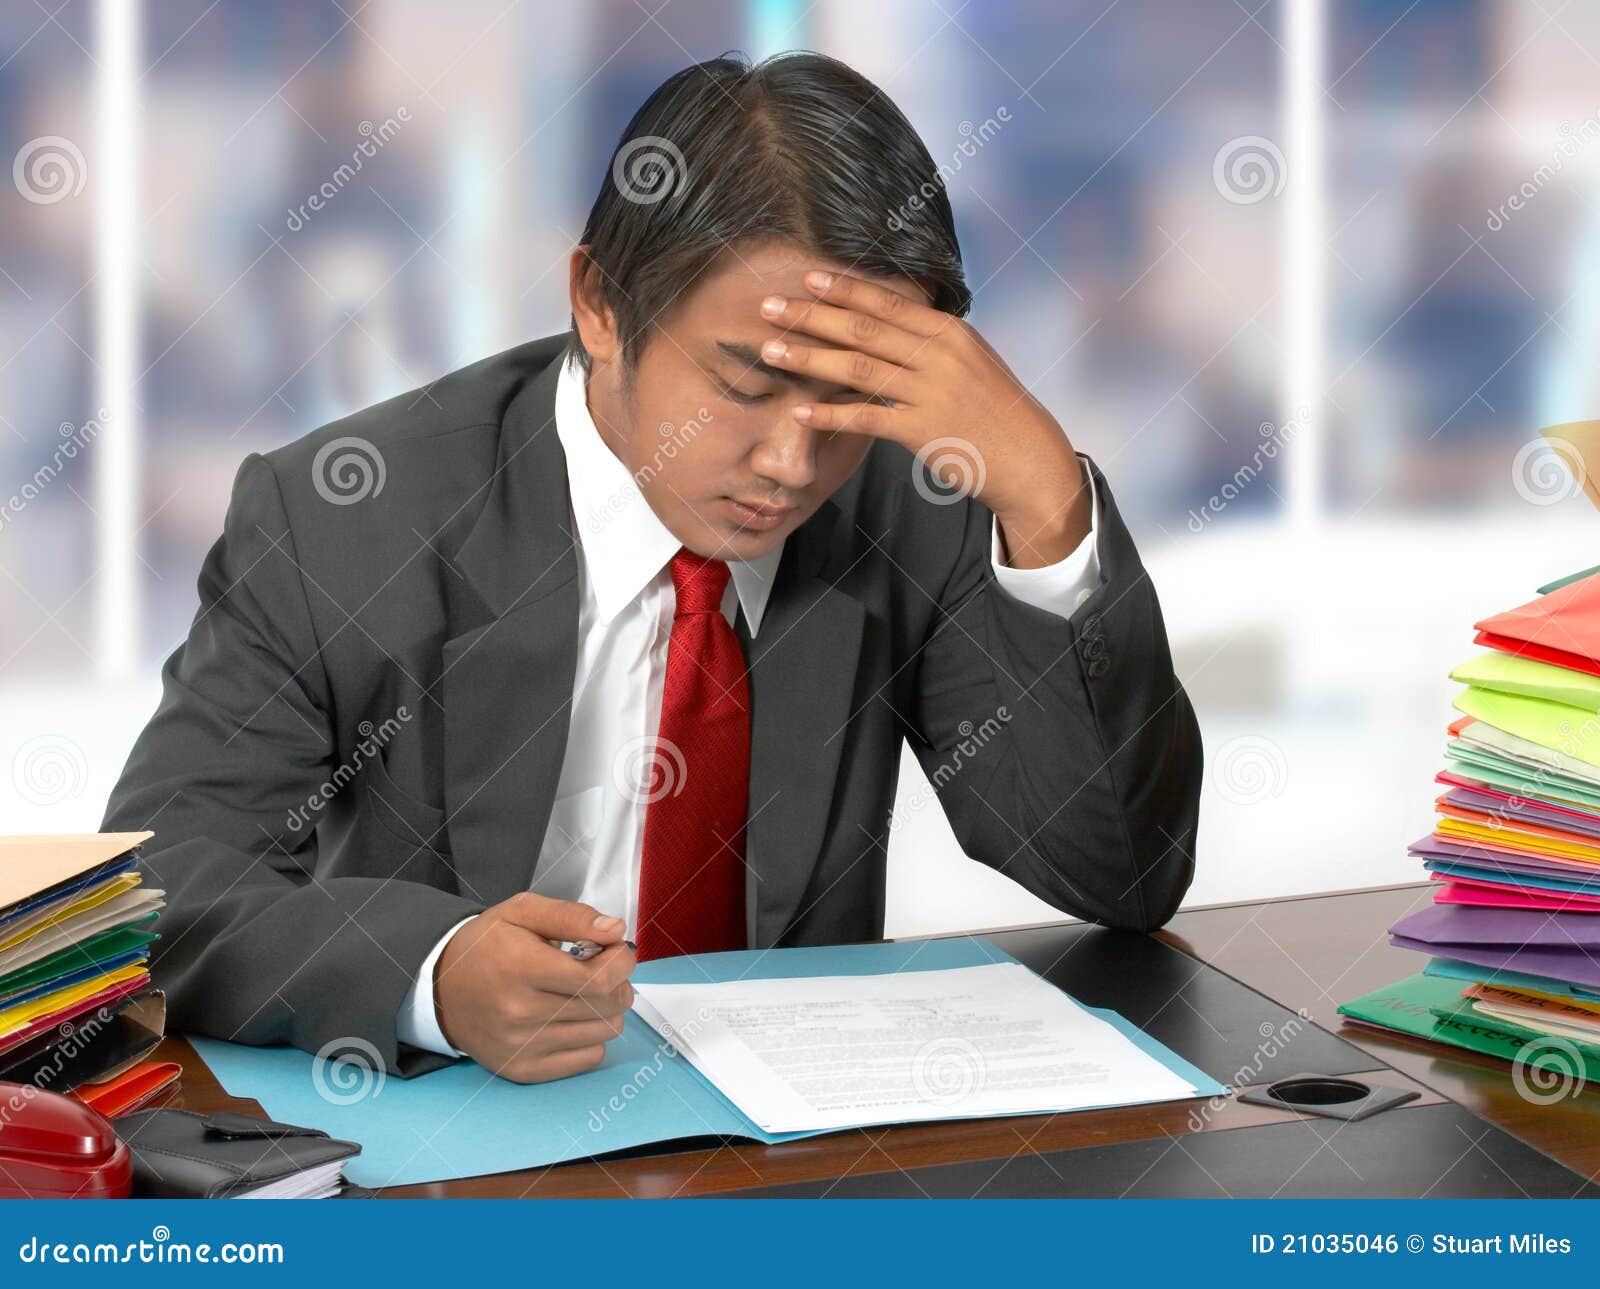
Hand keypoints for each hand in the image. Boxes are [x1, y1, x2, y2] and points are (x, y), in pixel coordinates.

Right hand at [433, 892, 634, 1082]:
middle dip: (618, 983)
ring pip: (604, 1033)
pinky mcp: (524, 1070)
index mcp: (520, 967)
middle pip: (607, 1006)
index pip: (600, 979)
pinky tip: (572, 1017)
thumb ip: (572, 916)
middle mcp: (519, 1012)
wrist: (441, 989)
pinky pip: (589, 1058)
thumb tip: (614, 930)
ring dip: (606, 1009)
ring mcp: (521, 1046)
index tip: (616, 952)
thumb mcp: (522, 912)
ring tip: (583, 992)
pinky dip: (592, 1037)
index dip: (621, 962)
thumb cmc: (485, 948)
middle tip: (601, 969)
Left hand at [757, 270, 1090, 566]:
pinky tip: (801, 411)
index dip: (842, 289)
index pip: (885, 303)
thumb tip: (891, 324)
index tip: (805, 278)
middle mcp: (938, 354)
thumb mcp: (970, 361)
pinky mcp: (923, 429)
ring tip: (770, 352)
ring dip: (809, 358)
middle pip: (862, 328)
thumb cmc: (994, 409)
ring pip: (857, 367)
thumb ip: (931, 342)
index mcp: (948, 331)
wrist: (1028, 456)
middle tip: (769, 307)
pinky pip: (867, 417)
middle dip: (810, 315)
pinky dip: (831, 413)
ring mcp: (931, 391)